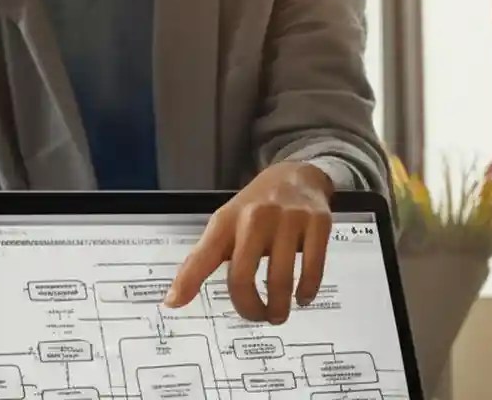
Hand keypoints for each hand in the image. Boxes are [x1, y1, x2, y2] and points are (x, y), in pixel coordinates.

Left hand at [164, 161, 333, 323]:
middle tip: (257, 317)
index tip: (173, 303)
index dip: (187, 280)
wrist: (296, 175)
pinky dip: (307, 291)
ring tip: (278, 314)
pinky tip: (303, 297)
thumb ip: (204, 260)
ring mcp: (288, 219)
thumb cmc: (255, 209)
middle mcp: (254, 218)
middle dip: (249, 308)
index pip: (203, 254)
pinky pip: (312, 268)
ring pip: (280, 278)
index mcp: (226, 220)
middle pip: (242, 276)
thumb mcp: (226, 226)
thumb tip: (175, 299)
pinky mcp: (317, 222)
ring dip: (279, 306)